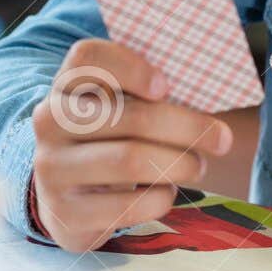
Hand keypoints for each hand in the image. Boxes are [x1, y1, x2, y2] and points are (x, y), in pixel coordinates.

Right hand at [31, 39, 231, 251]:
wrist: (67, 198)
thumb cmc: (108, 142)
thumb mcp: (116, 110)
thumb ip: (146, 95)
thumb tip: (205, 94)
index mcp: (65, 85)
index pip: (88, 57)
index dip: (131, 67)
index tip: (166, 86)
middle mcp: (50, 122)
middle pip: (128, 116)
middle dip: (187, 127)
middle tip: (221, 139)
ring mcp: (52, 169)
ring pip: (129, 160)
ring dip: (179, 164)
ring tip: (198, 166)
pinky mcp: (65, 213)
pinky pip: (127, 205)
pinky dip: (161, 199)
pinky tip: (166, 193)